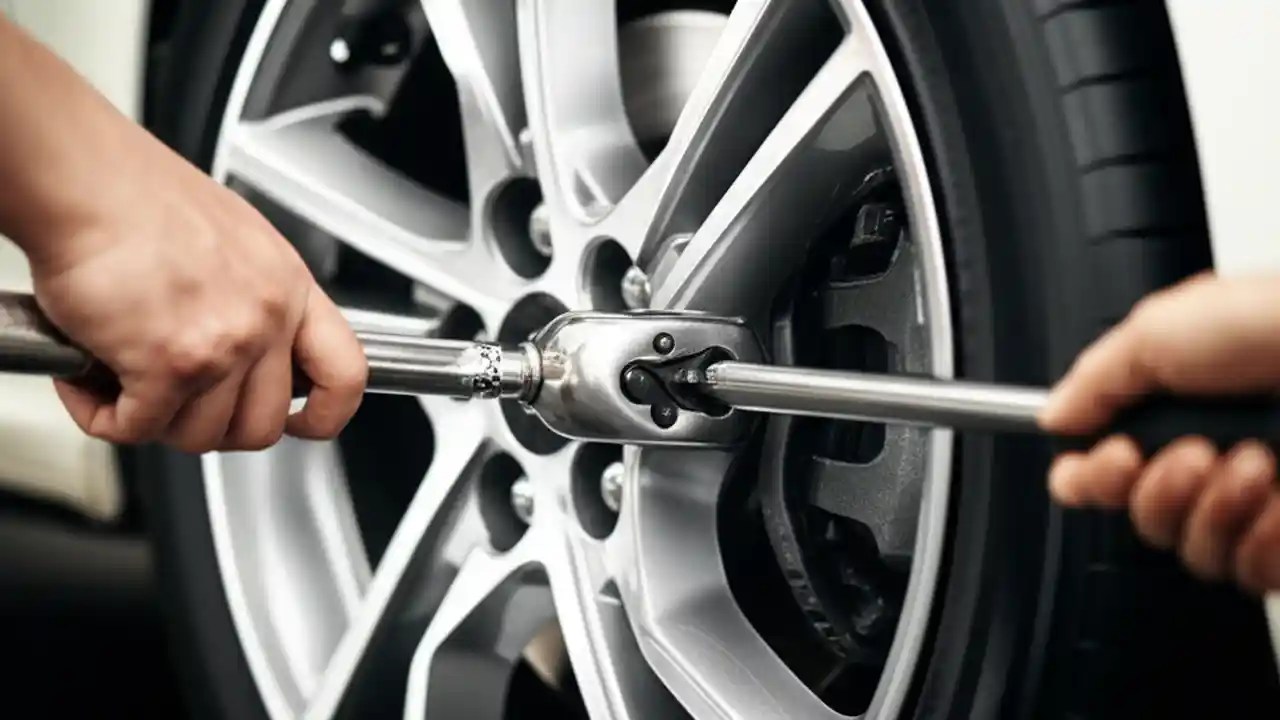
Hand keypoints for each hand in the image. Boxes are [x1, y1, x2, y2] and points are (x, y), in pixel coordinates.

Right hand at [0, 15, 365, 452]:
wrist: (87, 180)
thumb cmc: (138, 197)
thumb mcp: (235, 242)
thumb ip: (252, 299)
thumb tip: (240, 343)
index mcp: (291, 288)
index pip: (346, 374)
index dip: (327, 415)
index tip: (302, 423)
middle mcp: (268, 319)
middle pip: (262, 426)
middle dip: (211, 427)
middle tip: (173, 402)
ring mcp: (225, 346)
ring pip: (200, 436)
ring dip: (152, 420)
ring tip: (120, 381)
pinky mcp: (169, 366)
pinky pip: (137, 427)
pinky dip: (102, 414)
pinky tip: (86, 378)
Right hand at [1039, 272, 1279, 591]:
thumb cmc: (1278, 323)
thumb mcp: (1158, 328)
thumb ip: (1094, 377)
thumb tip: (1053, 417)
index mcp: (1171, 410)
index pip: (1096, 471)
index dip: (1088, 478)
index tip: (1110, 461)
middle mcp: (1209, 457)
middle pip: (1140, 518)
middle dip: (1159, 491)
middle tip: (1191, 454)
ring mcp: (1255, 502)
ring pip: (1192, 551)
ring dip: (1216, 509)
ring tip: (1255, 465)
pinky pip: (1250, 573)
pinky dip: (1262, 538)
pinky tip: (1279, 500)